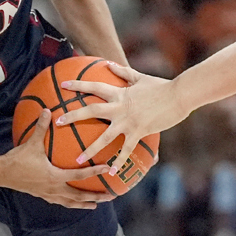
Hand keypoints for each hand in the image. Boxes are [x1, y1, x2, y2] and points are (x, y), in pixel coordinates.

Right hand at [0, 131, 113, 209]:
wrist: (2, 174)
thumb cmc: (18, 159)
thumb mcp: (32, 143)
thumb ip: (41, 127)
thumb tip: (48, 110)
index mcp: (55, 177)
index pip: (79, 176)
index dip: (95, 172)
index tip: (108, 169)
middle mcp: (54, 189)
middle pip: (79, 196)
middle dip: (96, 197)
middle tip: (110, 196)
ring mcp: (48, 194)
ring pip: (70, 202)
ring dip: (84, 204)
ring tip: (96, 205)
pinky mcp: (42, 195)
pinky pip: (60, 202)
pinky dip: (70, 203)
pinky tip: (73, 202)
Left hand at [56, 64, 186, 166]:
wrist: (178, 95)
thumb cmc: (161, 86)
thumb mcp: (140, 77)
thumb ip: (123, 72)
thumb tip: (108, 63)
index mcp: (119, 93)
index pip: (94, 87)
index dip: (78, 86)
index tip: (63, 85)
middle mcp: (120, 107)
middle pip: (91, 111)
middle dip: (73, 116)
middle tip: (58, 121)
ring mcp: (128, 121)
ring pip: (104, 137)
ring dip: (90, 149)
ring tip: (77, 160)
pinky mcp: (138, 132)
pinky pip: (125, 150)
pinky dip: (118, 162)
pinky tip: (110, 173)